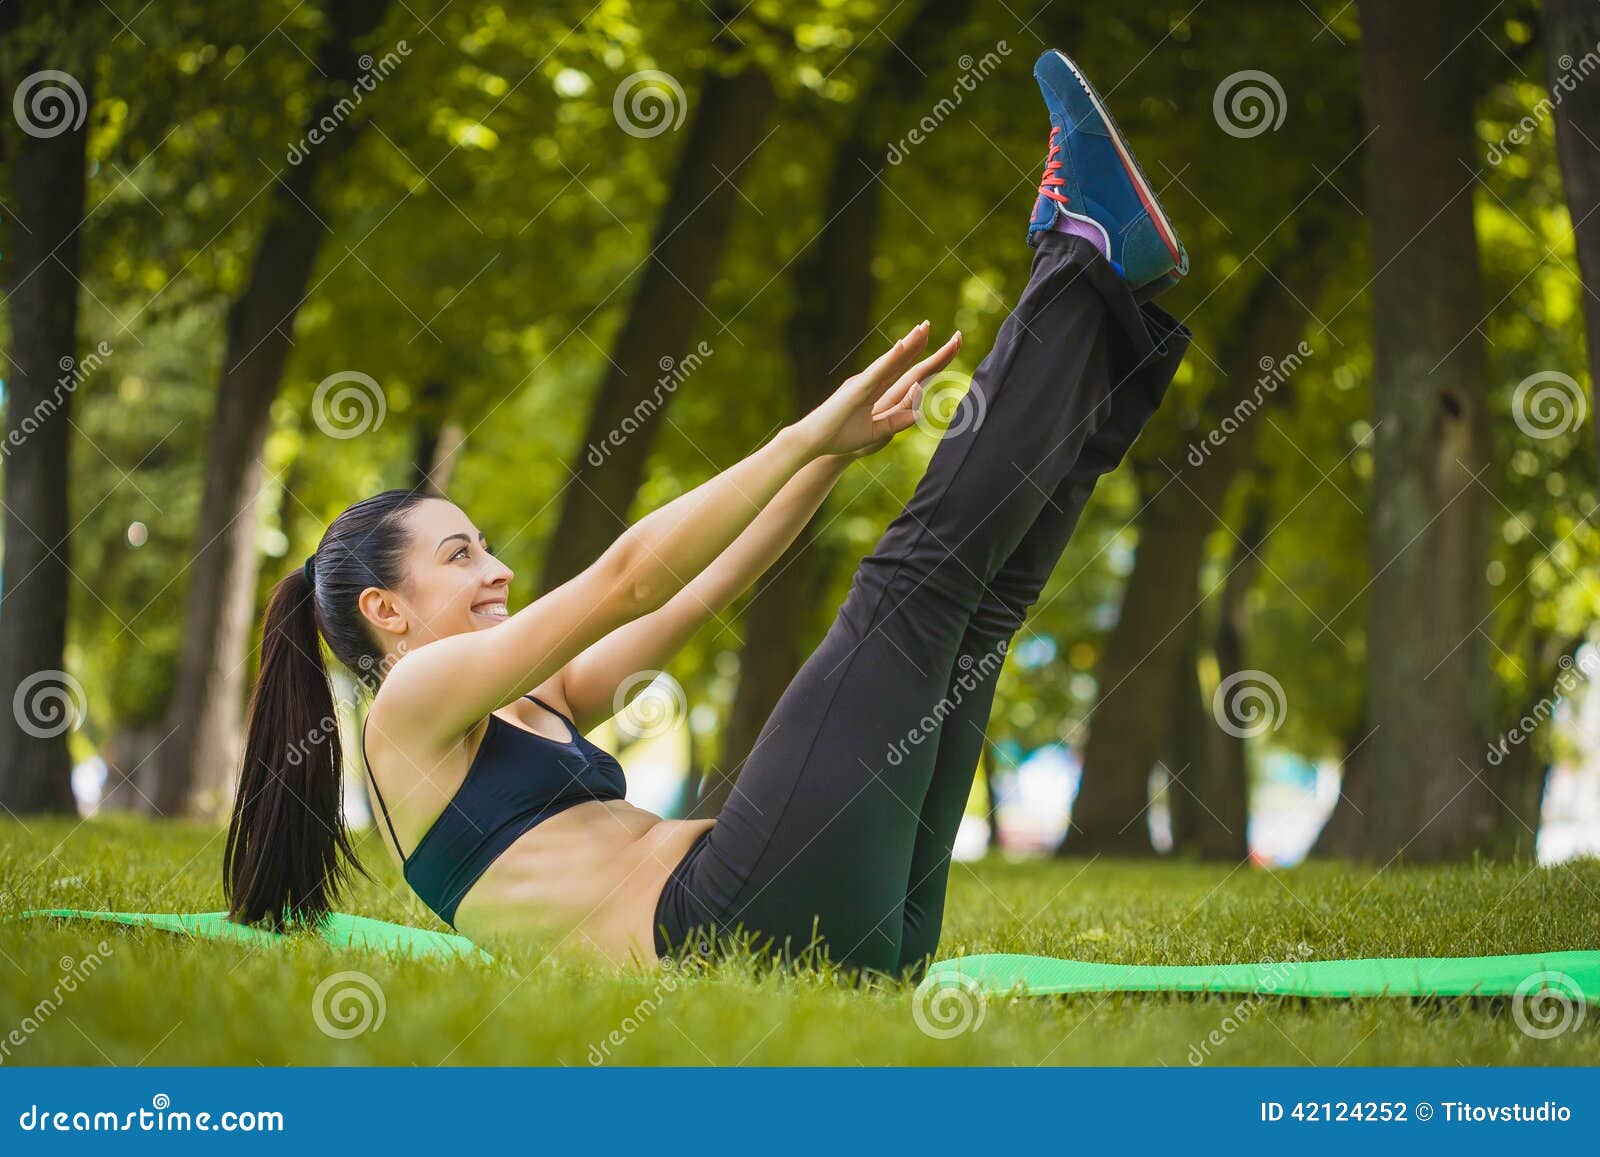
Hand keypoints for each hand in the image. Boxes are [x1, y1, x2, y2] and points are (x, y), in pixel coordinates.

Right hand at [797, 321, 962, 459]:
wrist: (816, 444)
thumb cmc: (842, 439)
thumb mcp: (878, 434)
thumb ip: (897, 421)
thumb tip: (918, 413)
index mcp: (881, 392)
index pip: (911, 373)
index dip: (930, 360)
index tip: (950, 347)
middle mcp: (874, 382)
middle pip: (906, 361)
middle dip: (924, 344)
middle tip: (949, 331)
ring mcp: (865, 382)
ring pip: (893, 360)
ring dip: (910, 344)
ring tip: (924, 328)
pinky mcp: (858, 389)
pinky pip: (878, 372)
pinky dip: (891, 358)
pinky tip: (903, 346)